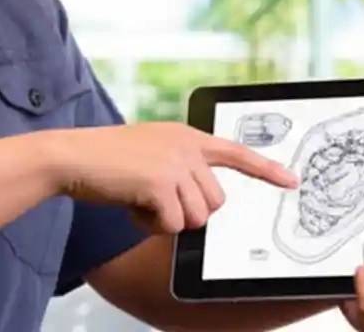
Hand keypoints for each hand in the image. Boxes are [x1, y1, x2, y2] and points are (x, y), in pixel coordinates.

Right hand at [49, 122, 298, 233]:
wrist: (72, 158)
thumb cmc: (105, 161)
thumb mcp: (150, 153)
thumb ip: (178, 169)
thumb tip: (198, 204)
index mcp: (186, 137)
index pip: (236, 152)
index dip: (266, 169)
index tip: (291, 181)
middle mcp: (186, 147)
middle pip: (215, 202)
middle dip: (188, 213)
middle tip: (155, 203)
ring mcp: (175, 163)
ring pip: (197, 217)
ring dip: (168, 221)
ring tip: (140, 201)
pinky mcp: (162, 183)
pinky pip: (173, 226)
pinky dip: (150, 226)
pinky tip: (131, 206)